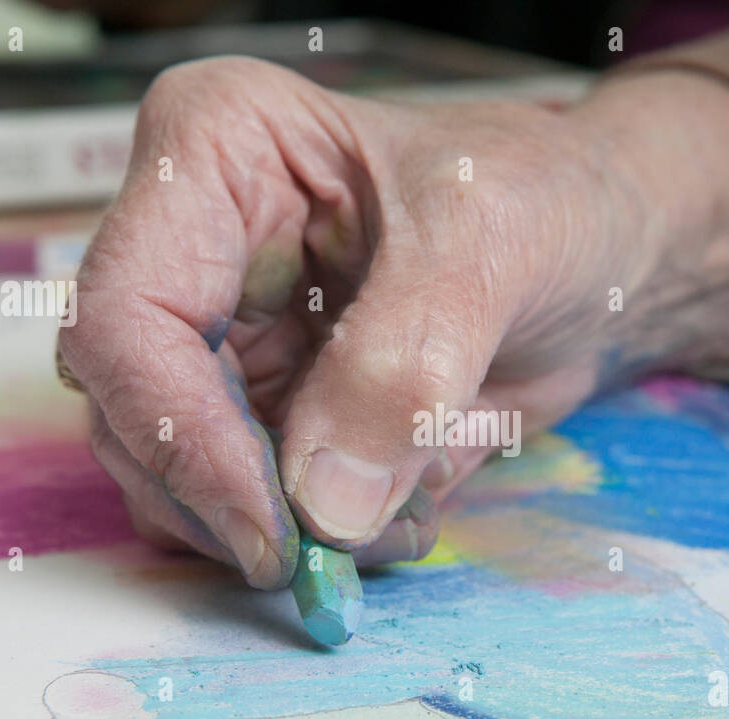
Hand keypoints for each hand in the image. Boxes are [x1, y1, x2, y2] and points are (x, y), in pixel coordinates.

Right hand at [58, 57, 728, 585]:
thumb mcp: (490, 245)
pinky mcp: (262, 412)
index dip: (181, 434)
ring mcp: (222, 341)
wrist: (599, 256)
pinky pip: (249, 507)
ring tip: (397, 523)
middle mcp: (193, 251)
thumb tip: (320, 503)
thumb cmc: (545, 200)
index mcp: (213, 153)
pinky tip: (400, 512)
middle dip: (235, 502)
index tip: (273, 529)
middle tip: (341, 556)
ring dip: (282, 533)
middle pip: (134, 412)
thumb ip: (403, 365)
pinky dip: (317, 539)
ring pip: (179, 479)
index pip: (129, 315)